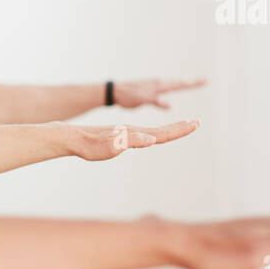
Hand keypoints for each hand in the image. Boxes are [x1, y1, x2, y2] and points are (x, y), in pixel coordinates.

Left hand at [63, 120, 199, 160]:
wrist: (72, 138)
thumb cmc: (89, 145)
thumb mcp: (110, 146)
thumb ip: (129, 141)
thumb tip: (151, 139)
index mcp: (134, 134)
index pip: (162, 132)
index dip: (180, 129)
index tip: (195, 123)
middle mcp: (132, 132)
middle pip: (161, 130)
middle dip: (180, 127)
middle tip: (197, 122)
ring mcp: (127, 134)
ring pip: (153, 132)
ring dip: (169, 130)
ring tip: (182, 126)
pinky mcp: (119, 137)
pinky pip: (142, 136)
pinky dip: (153, 135)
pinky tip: (153, 137)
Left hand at [114, 78, 206, 108]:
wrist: (114, 91)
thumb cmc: (127, 95)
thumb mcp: (142, 99)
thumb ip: (156, 101)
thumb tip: (171, 105)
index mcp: (159, 85)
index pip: (180, 84)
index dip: (193, 84)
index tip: (206, 81)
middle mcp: (158, 83)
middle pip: (179, 83)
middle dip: (192, 82)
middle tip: (206, 80)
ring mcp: (154, 86)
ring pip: (172, 84)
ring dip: (183, 84)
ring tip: (194, 83)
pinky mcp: (149, 90)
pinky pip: (164, 89)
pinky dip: (172, 88)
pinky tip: (172, 90)